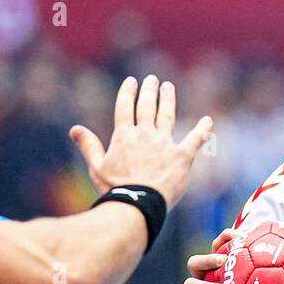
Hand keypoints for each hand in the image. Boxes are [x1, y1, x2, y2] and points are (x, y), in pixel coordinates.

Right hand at [69, 75, 213, 207]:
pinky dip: (202, 130)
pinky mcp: (182, 156)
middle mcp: (145, 134)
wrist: (138, 204)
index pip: (125, 106)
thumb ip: (89, 146)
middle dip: (149, 90)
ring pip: (167, 115)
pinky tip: (208, 121)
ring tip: (168, 87)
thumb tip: (75, 129)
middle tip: (152, 80)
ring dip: (168, 99)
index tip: (132, 81)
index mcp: (124, 135)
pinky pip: (195, 139)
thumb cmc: (115, 189)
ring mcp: (164, 143)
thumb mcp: (97, 167)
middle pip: (147, 106)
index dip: (128, 92)